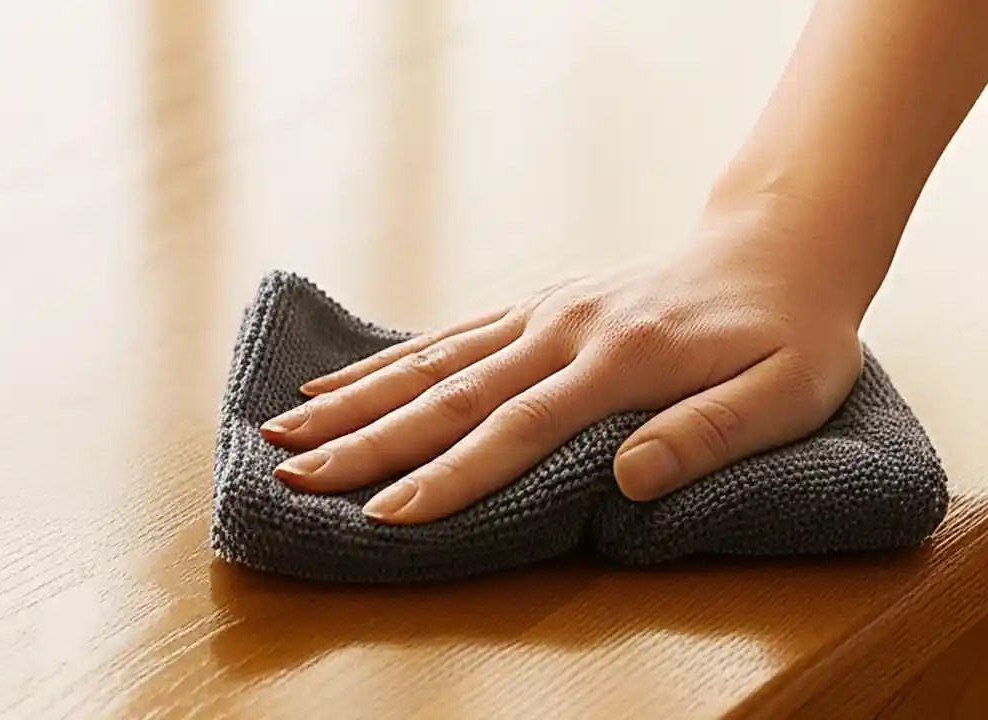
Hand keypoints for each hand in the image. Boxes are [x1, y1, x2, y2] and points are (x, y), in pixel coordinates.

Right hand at [261, 207, 865, 523]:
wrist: (775, 247)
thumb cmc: (789, 333)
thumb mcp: (786, 392)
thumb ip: (709, 434)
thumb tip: (627, 481)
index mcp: (620, 361)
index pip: (516, 430)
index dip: (449, 478)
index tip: (383, 516)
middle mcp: (562, 331)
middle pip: (448, 395)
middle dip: (366, 442)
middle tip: (294, 477)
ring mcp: (540, 313)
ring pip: (430, 363)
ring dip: (354, 401)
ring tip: (283, 431)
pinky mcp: (532, 305)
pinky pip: (446, 336)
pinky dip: (385, 362)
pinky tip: (336, 383)